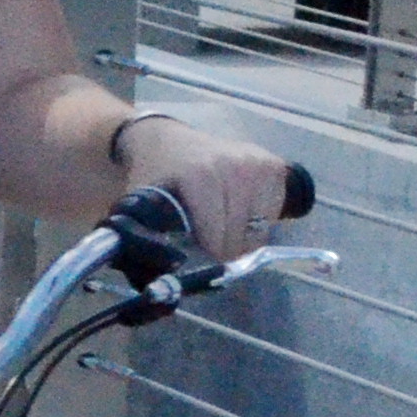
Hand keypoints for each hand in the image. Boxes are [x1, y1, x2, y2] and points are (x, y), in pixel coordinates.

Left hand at [124, 121, 296, 262]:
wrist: (167, 141)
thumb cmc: (155, 176)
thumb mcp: (141, 205)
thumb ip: (147, 238)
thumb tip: (156, 276)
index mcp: (201, 176)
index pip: (219, 235)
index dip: (210, 252)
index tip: (201, 254)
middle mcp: (234, 166)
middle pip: (243, 233)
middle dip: (228, 248)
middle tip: (214, 247)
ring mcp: (256, 163)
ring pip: (262, 225)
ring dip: (246, 235)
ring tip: (226, 230)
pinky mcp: (272, 164)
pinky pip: (276, 208)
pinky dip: (262, 219)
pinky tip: (243, 213)